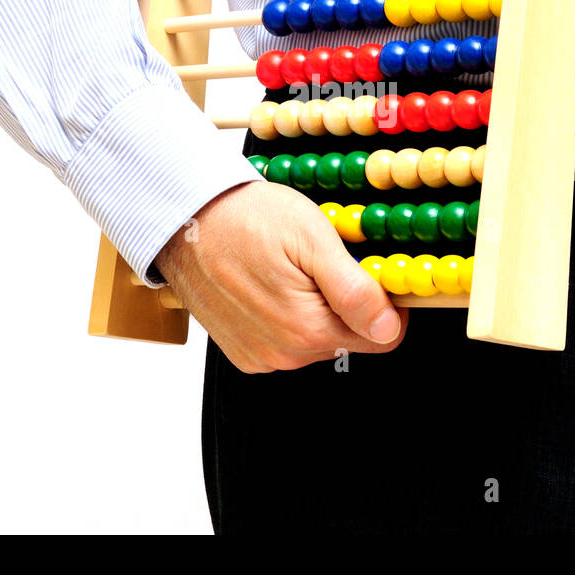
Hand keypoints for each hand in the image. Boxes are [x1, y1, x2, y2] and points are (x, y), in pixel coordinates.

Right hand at [155, 181, 405, 372]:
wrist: (184, 218)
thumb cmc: (246, 218)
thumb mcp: (313, 239)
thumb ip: (355, 290)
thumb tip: (390, 329)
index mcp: (308, 330)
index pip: (383, 338)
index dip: (384, 304)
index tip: (368, 272)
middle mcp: (284, 355)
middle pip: (348, 339)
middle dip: (343, 303)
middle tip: (316, 261)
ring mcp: (260, 357)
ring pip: (316, 341)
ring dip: (313, 309)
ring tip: (286, 269)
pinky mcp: (242, 353)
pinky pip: (285, 342)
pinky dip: (285, 316)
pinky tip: (267, 284)